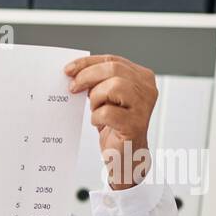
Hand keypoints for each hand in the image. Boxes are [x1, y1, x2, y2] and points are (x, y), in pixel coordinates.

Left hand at [64, 54, 157, 188]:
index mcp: (142, 77)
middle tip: (73, 87)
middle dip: (87, 76)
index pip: (113, 60)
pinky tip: (100, 124)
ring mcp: (143, 106)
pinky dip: (97, 117)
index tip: (68, 69)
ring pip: (114, 87)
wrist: (125, 155)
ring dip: (96, 98)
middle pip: (113, 69)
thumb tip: (75, 72)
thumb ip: (100, 82)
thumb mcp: (107, 98)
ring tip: (95, 109)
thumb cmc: (115, 126)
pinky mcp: (135, 124)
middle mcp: (147, 89)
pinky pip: (108, 112)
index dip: (88, 63)